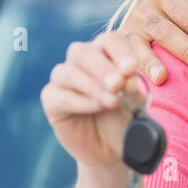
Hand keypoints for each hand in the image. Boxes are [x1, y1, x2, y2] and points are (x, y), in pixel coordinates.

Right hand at [40, 32, 149, 169]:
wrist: (114, 146)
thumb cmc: (126, 117)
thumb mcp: (135, 100)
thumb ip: (130, 86)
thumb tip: (126, 77)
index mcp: (106, 53)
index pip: (110, 40)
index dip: (120, 52)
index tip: (132, 68)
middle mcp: (81, 61)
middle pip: (84, 52)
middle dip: (104, 68)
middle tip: (120, 84)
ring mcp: (63, 79)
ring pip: (68, 71)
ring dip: (92, 85)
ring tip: (113, 100)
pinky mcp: (52, 100)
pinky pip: (59, 95)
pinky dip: (80, 101)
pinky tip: (97, 107)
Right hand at [120, 0, 187, 81]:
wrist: (156, 2)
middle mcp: (145, 9)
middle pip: (167, 32)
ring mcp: (130, 28)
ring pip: (140, 45)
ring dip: (151, 63)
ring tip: (162, 78)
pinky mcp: (121, 44)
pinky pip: (125, 58)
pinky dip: (134, 71)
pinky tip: (142, 85)